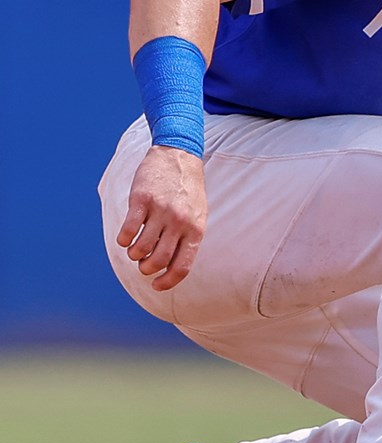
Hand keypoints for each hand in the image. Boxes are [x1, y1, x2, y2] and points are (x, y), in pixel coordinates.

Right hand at [116, 145, 207, 290]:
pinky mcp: (141, 200)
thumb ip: (188, 239)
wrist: (179, 156)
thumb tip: (171, 267)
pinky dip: (123, 240)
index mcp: (195, 229)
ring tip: (134, 250)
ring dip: (134, 254)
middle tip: (143, 264)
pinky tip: (125, 239)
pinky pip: (128, 230)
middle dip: (146, 269)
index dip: (167, 281)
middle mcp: (179, 222)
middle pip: (159, 260)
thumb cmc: (188, 191)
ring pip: (141, 248)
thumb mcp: (198, 215)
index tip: (156, 286)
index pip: (182, 266)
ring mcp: (160, 211)